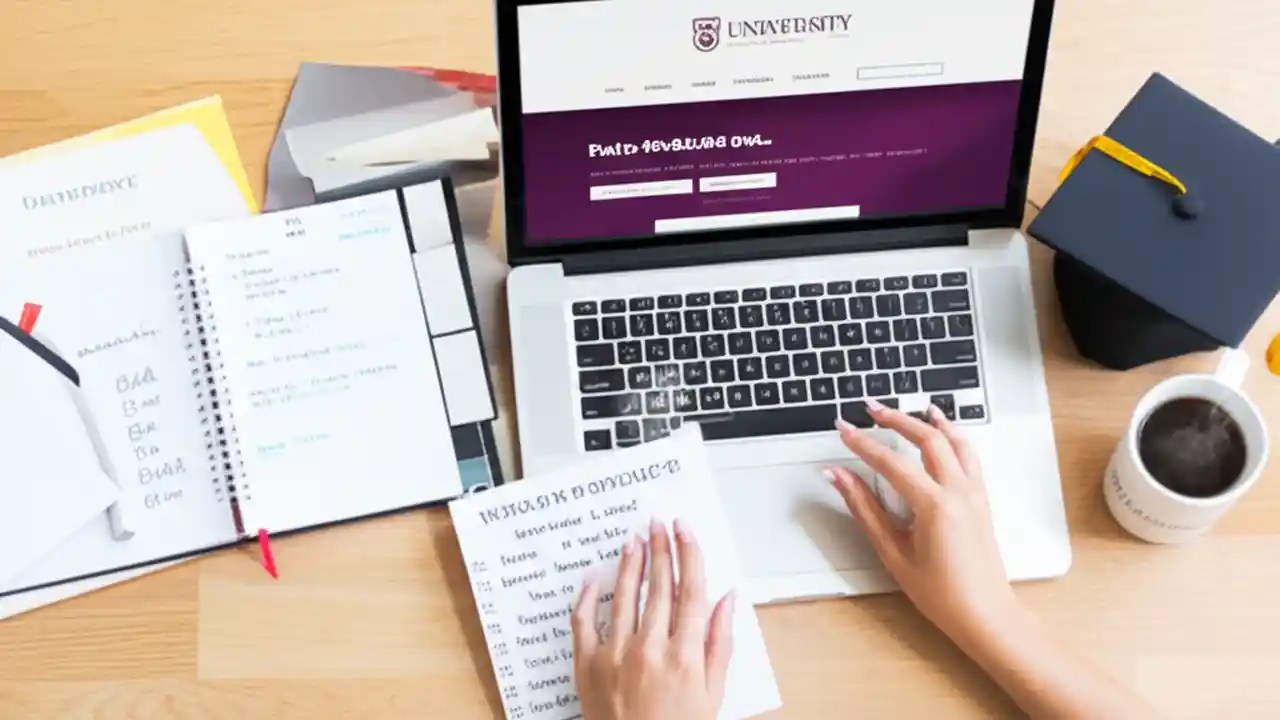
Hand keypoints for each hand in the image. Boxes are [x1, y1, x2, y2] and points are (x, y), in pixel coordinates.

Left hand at [572, 519, 735, 719]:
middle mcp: (650, 650)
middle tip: (660, 522)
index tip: (685, 530)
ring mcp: (615, 656)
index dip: (689, 555)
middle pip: (659, 587)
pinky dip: (587, 597)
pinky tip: (593, 576)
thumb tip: (728, 600)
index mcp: (686, 657)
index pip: (690, 592)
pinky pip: (583, 622)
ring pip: (624, 596)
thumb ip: (720, 645)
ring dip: (630, 563)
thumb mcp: (713, 696)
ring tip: (635, 538)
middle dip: (661, 549)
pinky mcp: (587, 666)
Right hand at [829, 402, 1017, 646]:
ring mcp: (975, 493)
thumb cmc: (941, 594)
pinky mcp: (982, 498)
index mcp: (935, 507)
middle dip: (895, 419)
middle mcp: (959, 492)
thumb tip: (840, 479)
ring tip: (911, 408)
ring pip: (954, 441)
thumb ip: (865, 510)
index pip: (891, 462)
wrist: (985, 614)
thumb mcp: (893, 553)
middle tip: (870, 409)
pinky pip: (969, 455)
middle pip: (926, 438)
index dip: (862, 444)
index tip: (843, 430)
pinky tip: (944, 431)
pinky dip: (954, 436)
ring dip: (929, 421)